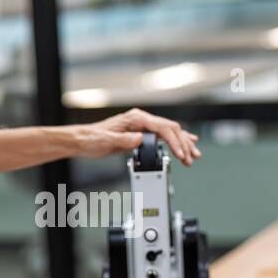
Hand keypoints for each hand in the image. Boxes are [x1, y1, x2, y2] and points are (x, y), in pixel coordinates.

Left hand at [77, 108, 200, 165]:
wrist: (84, 140)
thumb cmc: (93, 139)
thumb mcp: (107, 141)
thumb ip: (124, 140)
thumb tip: (139, 139)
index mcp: (136, 119)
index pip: (162, 128)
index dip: (175, 141)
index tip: (181, 153)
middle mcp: (141, 120)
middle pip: (170, 129)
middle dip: (183, 143)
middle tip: (191, 157)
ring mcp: (142, 126)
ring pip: (169, 132)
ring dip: (182, 143)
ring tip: (193, 155)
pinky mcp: (141, 133)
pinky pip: (163, 136)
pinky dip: (175, 141)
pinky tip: (186, 144)